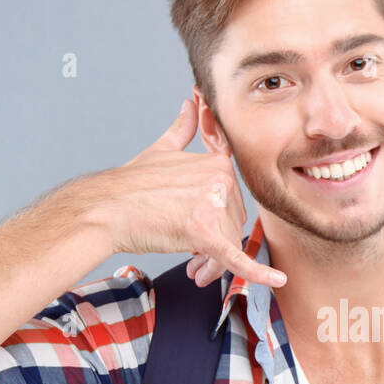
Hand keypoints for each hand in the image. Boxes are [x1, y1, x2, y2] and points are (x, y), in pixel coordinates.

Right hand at [96, 99, 285, 287]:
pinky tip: (278, 280)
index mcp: (216, 164)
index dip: (218, 216)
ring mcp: (212, 206)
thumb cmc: (128, 186)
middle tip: (195, 260)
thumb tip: (191, 104)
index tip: (202, 228)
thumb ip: (183, 129)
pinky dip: (258, 272)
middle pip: (233, 223)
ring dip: (214, 264)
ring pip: (229, 244)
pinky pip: (237, 258)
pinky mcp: (204, 234)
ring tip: (195, 271)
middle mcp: (220, 181)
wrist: (104, 210)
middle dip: (216, 244)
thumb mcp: (160, 151)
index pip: (232, 199)